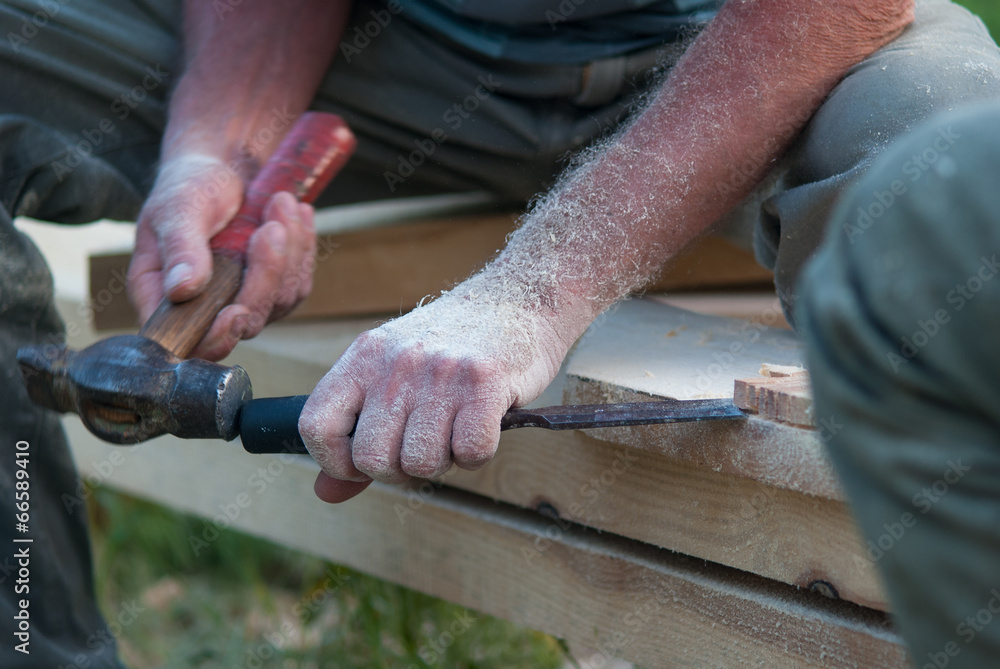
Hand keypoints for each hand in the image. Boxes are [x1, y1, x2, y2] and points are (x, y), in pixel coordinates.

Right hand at [127, 154, 317, 360]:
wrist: (222, 169)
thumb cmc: (189, 187)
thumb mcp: (177, 209)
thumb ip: (180, 248)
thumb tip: (182, 289)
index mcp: (162, 296)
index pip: (189, 340)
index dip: (215, 337)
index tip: (236, 312)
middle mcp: (204, 308)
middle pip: (247, 321)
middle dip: (266, 274)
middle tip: (271, 227)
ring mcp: (243, 301)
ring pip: (281, 300)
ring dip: (290, 251)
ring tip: (281, 202)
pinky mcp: (274, 289)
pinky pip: (299, 282)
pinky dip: (303, 246)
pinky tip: (297, 213)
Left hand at [298, 283, 574, 503]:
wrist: (517, 300)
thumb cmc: (451, 347)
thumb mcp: (393, 374)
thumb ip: (357, 434)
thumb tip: (326, 493)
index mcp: (363, 358)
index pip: (316, 426)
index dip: (335, 461)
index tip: (363, 463)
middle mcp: (396, 363)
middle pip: (373, 459)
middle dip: (400, 470)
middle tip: (424, 446)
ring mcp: (440, 372)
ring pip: (422, 464)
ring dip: (443, 462)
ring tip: (454, 429)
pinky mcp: (485, 382)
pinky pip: (471, 453)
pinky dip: (478, 453)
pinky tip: (482, 424)